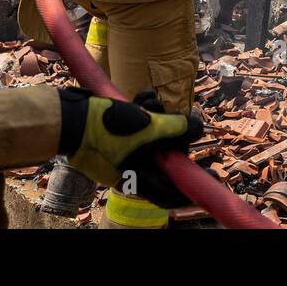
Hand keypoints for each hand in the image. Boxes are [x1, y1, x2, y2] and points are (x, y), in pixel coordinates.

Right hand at [58, 89, 203, 208]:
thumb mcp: (148, 128)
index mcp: (141, 178)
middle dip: (173, 130)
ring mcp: (127, 150)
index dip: (195, 183)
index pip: (174, 188)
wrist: (70, 118)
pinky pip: (140, 122)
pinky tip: (141, 97)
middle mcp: (135, 168)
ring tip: (149, 101)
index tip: (216, 177)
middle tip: (171, 114)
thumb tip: (198, 128)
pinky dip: (144, 108)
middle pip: (168, 153)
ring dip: (158, 113)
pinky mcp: (120, 132)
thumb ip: (175, 130)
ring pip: (155, 133)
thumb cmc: (106, 129)